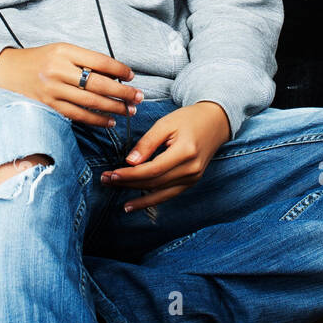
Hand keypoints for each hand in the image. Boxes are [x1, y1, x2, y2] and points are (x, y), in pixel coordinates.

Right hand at [0, 43, 142, 125]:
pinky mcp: (48, 106)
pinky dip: (96, 119)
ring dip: (113, 108)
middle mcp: (58, 70)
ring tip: (129, 111)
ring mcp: (52, 90)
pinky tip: (109, 121)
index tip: (131, 76)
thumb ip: (85, 60)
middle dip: (122, 92)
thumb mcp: (61, 50)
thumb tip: (116, 74)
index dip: (119, 69)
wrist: (5, 71)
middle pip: (98, 84)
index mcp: (64, 51)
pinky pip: (77, 115)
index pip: (99, 61)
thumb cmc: (40, 59)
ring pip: (90, 102)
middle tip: (139, 97)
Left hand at [101, 101, 230, 211]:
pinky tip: (134, 204)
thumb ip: (147, 143)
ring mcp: (193, 177)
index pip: (152, 169)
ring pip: (160, 191)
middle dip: (128, 183)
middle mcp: (192, 169)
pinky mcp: (192, 181)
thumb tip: (129, 162)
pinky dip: (151, 200)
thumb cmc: (189, 119)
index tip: (111, 174)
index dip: (130, 175)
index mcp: (185, 152)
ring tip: (116, 194)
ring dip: (137, 195)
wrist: (216, 122)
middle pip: (154, 182)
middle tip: (106, 180)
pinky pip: (168, 194)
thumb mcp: (166, 123)